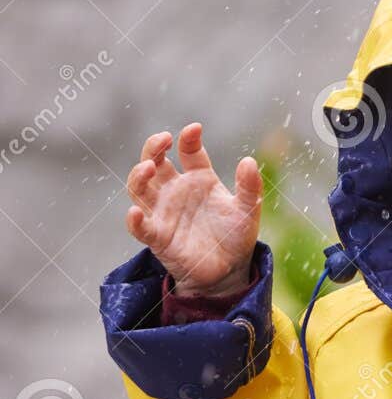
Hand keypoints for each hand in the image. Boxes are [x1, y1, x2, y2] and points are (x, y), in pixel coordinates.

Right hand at [124, 122, 261, 297]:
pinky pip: (140, 227)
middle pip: (155, 163)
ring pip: (139, 189)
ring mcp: (164, 212)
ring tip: (149, 167)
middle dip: (153, 149)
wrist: (230, 270)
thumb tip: (249, 161)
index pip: (188, 151)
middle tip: (162, 139)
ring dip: (139, 176)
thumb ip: (249, 187)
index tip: (194, 129)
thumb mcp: (247, 209)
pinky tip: (135, 213)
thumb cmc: (235, 235)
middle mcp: (176, 191)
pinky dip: (134, 220)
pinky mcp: (158, 237)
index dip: (188, 139)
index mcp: (199, 179)